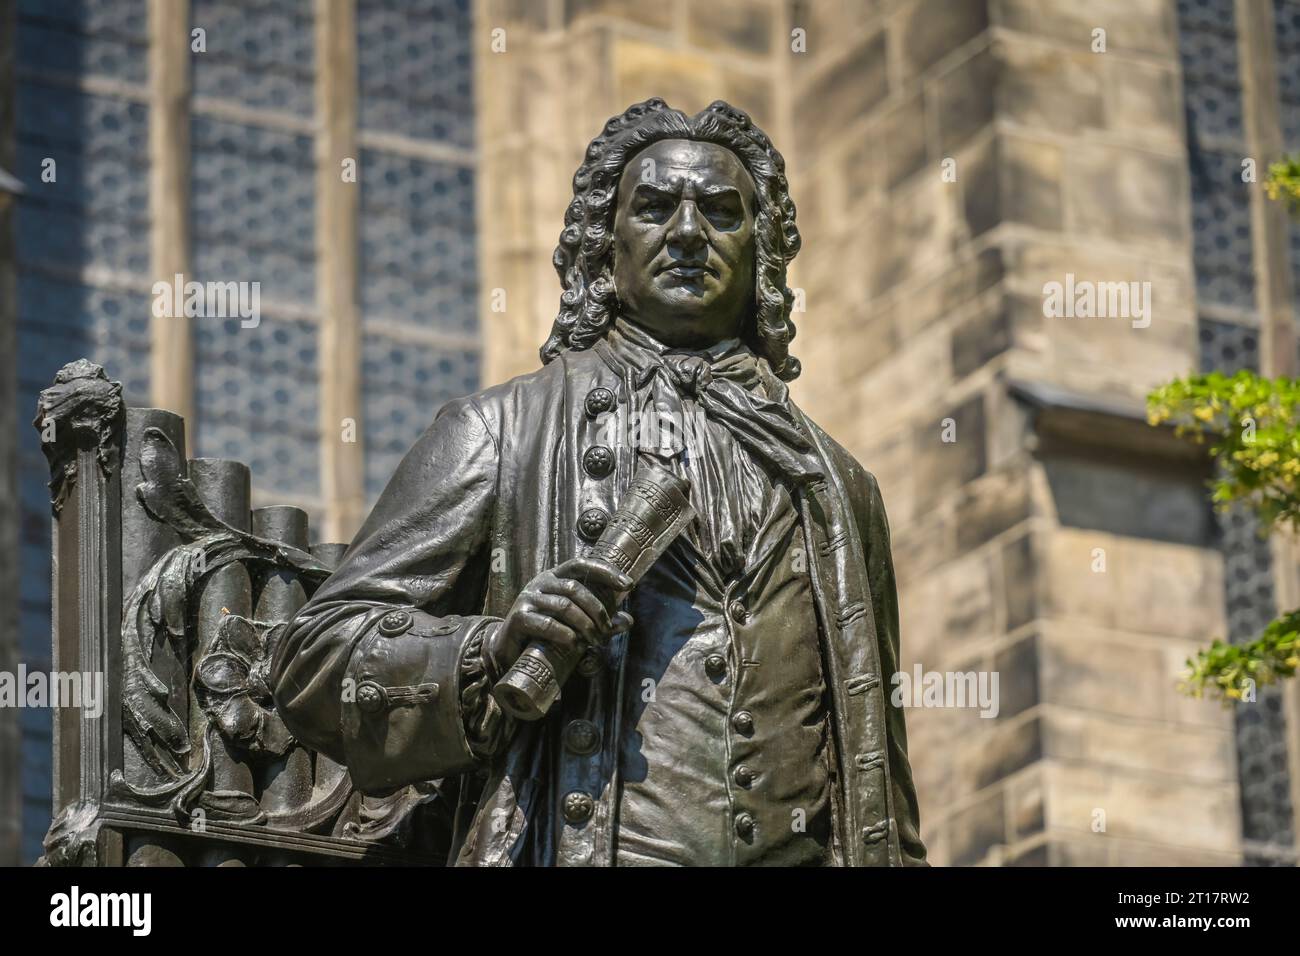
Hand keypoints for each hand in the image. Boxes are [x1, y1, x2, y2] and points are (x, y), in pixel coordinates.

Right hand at [487, 558, 633, 672]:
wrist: (507, 650)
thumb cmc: (544, 633)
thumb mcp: (574, 624)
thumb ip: (599, 621)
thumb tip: (628, 621)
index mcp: (554, 577)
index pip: (581, 564)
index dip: (605, 572)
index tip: (628, 585)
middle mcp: (540, 583)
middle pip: (575, 589)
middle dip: (597, 610)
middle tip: (606, 632)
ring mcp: (527, 599)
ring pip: (564, 606)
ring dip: (585, 625)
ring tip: (594, 641)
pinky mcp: (519, 619)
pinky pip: (547, 624)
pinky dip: (566, 635)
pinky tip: (575, 645)